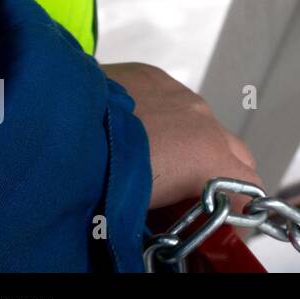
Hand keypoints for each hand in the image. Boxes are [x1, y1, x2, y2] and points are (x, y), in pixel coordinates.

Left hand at [103, 62, 260, 210]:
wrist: (51, 126)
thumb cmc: (96, 177)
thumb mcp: (143, 210)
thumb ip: (173, 214)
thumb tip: (169, 224)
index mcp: (207, 157)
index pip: (248, 186)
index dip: (238, 207)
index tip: (220, 221)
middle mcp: (202, 119)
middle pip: (234, 152)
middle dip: (220, 173)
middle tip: (188, 197)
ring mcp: (177, 92)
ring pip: (200, 122)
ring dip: (188, 142)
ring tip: (148, 159)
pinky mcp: (151, 74)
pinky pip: (170, 98)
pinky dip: (160, 114)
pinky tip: (128, 128)